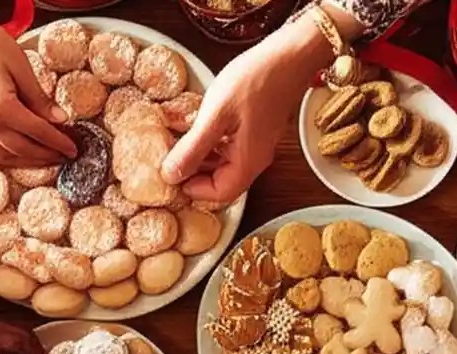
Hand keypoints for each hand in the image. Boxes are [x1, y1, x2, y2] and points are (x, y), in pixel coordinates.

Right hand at [0, 13, 74, 165]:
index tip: (74, 148)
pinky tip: (24, 154)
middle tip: (67, 155)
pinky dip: (10, 157)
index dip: (59, 142)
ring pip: (5, 156)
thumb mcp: (21, 67)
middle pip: (23, 149)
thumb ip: (40, 99)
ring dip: (29, 161)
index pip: (38, 132)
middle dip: (48, 155)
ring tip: (50, 157)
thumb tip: (60, 120)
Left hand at [161, 21, 328, 202]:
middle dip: (194, 175)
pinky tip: (197, 128)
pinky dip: (210, 145)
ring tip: (177, 141)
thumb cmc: (255, 81)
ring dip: (201, 159)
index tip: (169, 173)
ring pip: (224, 166)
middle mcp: (255, 160)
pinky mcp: (255, 132)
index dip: (192, 189)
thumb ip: (192, 149)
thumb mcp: (215, 115)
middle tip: (168, 157)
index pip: (218, 194)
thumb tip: (170, 176)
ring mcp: (256, 146)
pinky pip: (229, 150)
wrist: (289, 56)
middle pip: (222, 183)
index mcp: (247, 162)